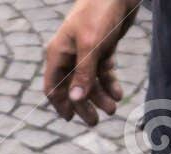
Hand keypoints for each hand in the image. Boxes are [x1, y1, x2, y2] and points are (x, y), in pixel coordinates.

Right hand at [43, 0, 139, 125]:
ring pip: (91, 81)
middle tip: (95, 122)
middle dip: (84, 105)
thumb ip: (83, 74)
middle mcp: (70, 55)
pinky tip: (118, 93)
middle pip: (74, 88)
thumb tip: (76, 100)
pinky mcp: (103, 48)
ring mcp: (86, 52)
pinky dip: (110, 83)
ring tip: (113, 108)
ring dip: (100, 96)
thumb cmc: (99, 13)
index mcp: (58, 54)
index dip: (60, 104)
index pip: (53, 87)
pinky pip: (104, 71)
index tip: (70, 120)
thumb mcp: (90, 45)